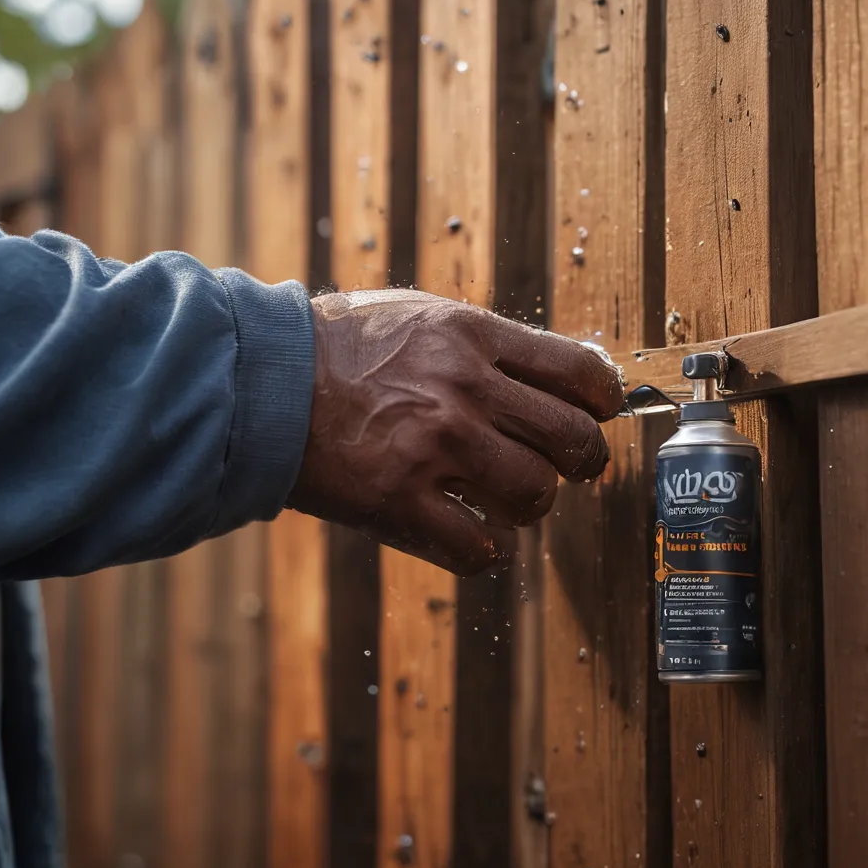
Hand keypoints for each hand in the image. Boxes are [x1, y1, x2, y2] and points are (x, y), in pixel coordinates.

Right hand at [287, 289, 624, 574]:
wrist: (263, 382)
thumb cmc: (343, 347)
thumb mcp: (423, 317)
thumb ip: (490, 343)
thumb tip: (560, 373)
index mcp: (472, 337)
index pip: (578, 372)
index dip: (604, 400)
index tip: (599, 414)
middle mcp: (462, 390)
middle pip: (572, 441)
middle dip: (585, 462)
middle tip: (572, 468)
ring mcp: (432, 449)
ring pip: (532, 496)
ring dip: (529, 505)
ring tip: (507, 499)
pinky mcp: (398, 503)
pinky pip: (476, 548)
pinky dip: (484, 550)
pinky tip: (472, 536)